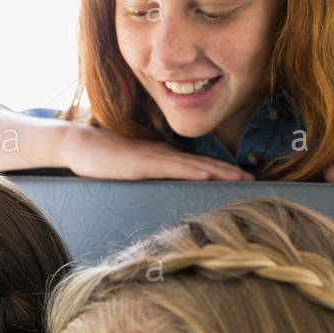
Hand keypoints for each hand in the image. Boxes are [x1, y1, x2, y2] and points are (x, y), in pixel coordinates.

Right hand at [60, 122, 253, 181]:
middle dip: (229, 172)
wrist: (80, 145)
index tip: (243, 178)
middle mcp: (165, 154)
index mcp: (164, 157)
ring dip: (218, 172)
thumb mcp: (135, 169)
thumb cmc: (104, 159)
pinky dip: (192, 171)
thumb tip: (169, 187)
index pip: (198, 165)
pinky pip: (172, 167)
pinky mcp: (142, 164)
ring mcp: (155, 157)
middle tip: (254, 179)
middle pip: (203, 164)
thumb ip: (152, 174)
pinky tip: (207, 175)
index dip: (222, 171)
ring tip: (241, 178)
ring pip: (193, 165)